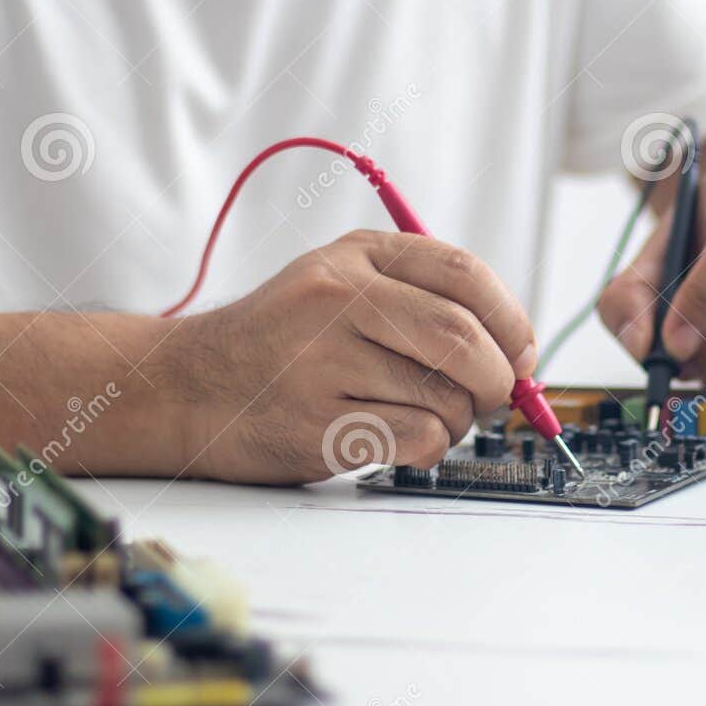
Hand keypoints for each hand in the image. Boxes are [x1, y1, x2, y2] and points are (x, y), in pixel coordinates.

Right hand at [165, 230, 536, 483]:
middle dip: (498, 379)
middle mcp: (338, 298)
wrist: (184, 388)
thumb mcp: (338, 286)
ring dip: (457, 420)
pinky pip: (417, 438)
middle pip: (464, 338)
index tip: (522, 353)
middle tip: (495, 397)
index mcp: (356, 256)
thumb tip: (517, 350)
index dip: (511, 320)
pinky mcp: (317, 422)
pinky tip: (399, 439)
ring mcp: (323, 360)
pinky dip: (429, 448)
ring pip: (446, 397)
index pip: (465, 275)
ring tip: (424, 416)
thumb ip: (420, 301)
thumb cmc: (279, 344)